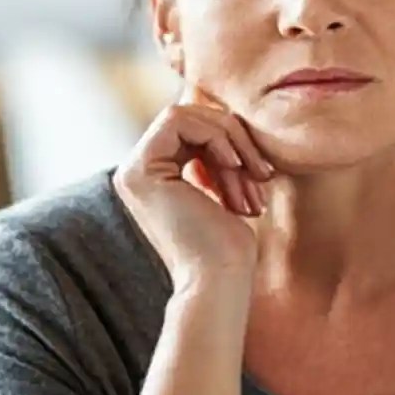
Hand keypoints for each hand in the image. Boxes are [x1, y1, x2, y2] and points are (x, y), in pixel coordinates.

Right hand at [112, 84, 272, 291]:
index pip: (193, 129)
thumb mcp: (225, 187)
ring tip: (254, 179)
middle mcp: (136, 171)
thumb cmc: (229, 245)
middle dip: (233, 138)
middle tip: (262, 173)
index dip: (231, 138)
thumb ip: (214, 156)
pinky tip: (236, 166)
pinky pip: (179, 120)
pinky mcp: (139, 170)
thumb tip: (228, 117)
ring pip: (186, 114)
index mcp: (155, 176)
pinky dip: (217, 137)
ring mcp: (132, 170)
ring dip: (230, 141)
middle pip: (189, 117)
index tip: (260, 173)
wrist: (220, 280)